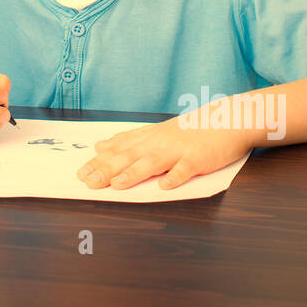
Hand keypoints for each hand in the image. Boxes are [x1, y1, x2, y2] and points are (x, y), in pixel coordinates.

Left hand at [76, 119, 252, 190]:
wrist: (227, 119)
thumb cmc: (190, 130)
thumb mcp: (156, 131)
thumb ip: (128, 140)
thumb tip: (100, 146)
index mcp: (148, 138)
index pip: (118, 150)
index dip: (99, 162)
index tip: (80, 173)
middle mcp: (159, 142)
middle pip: (130, 156)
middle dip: (107, 169)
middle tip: (88, 181)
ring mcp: (179, 149)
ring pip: (153, 162)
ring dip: (134, 173)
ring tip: (117, 184)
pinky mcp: (199, 158)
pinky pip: (186, 169)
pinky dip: (176, 177)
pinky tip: (165, 187)